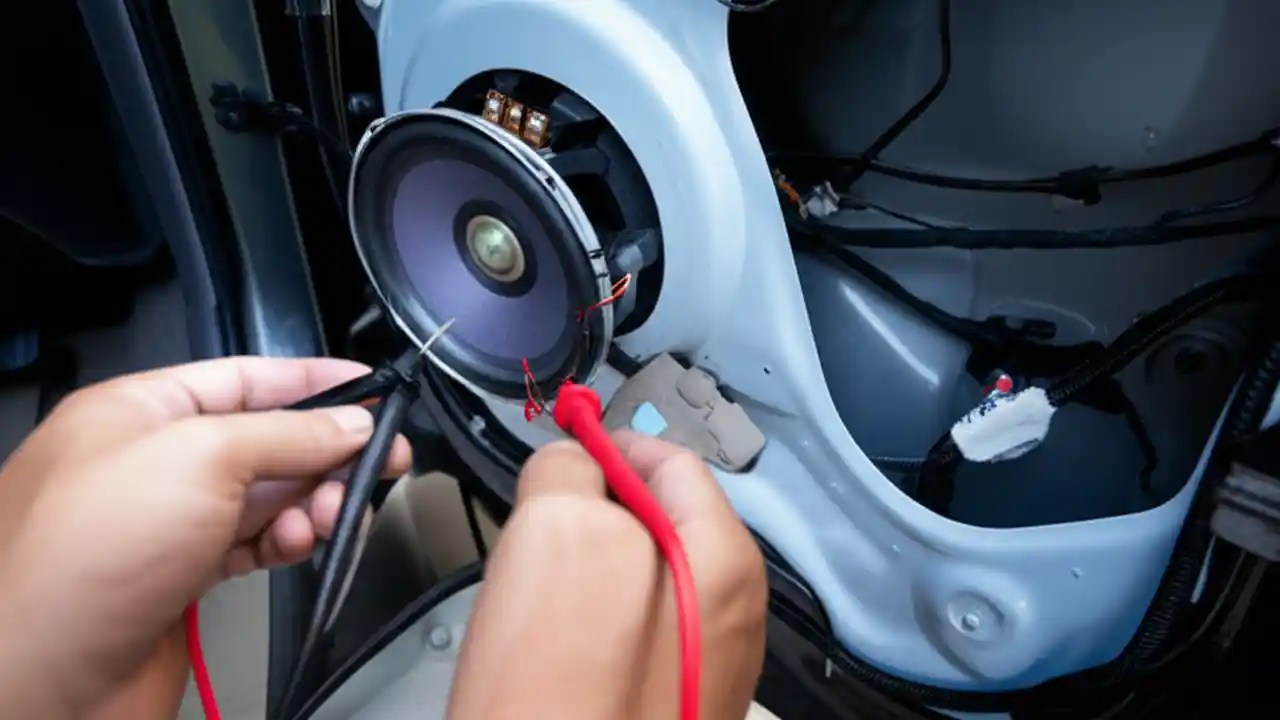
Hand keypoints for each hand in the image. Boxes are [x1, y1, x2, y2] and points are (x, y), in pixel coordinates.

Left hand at [0, 357, 410, 718]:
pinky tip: (299, 545)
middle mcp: (152, 462)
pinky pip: (255, 545)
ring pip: (266, 496)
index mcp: (138, 411)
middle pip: (264, 438)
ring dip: (312, 502)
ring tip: (332, 514)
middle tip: (381, 460)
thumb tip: (349, 422)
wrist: (42, 679)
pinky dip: (286, 543)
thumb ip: (287, 433)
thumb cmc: (82, 558)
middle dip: (325, 450)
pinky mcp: (183, 576)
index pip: (243, 377)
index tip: (370, 389)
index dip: (311, 381)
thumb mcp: (201, 459)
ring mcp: (167, 522)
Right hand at [448, 433, 767, 719]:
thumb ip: (571, 477)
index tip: (564, 447)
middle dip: (596, 509)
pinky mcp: (668, 697)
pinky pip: (628, 632)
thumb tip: (572, 460)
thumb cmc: (562, 709)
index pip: (671, 463)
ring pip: (637, 576)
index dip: (607, 445)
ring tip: (540, 602)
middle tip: (539, 524)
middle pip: (659, 519)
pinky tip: (553, 650)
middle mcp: (729, 611)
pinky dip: (593, 621)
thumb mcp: (558, 545)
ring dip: (589, 568)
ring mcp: (700, 659)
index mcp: (723, 563)